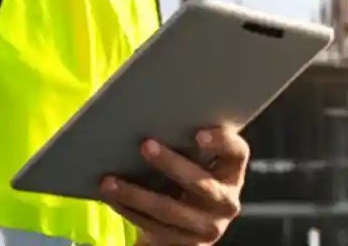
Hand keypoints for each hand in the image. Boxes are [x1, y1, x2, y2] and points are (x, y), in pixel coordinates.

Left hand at [100, 125, 248, 244]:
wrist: (185, 227)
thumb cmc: (186, 178)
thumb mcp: (195, 162)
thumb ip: (186, 143)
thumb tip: (149, 115)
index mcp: (232, 172)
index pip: (237, 153)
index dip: (221, 142)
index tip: (198, 134)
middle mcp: (226, 201)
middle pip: (201, 183)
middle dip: (171, 164)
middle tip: (145, 145)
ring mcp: (208, 227)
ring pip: (171, 210)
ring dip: (137, 194)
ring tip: (110, 181)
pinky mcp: (187, 244)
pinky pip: (155, 227)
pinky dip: (130, 211)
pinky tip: (113, 198)